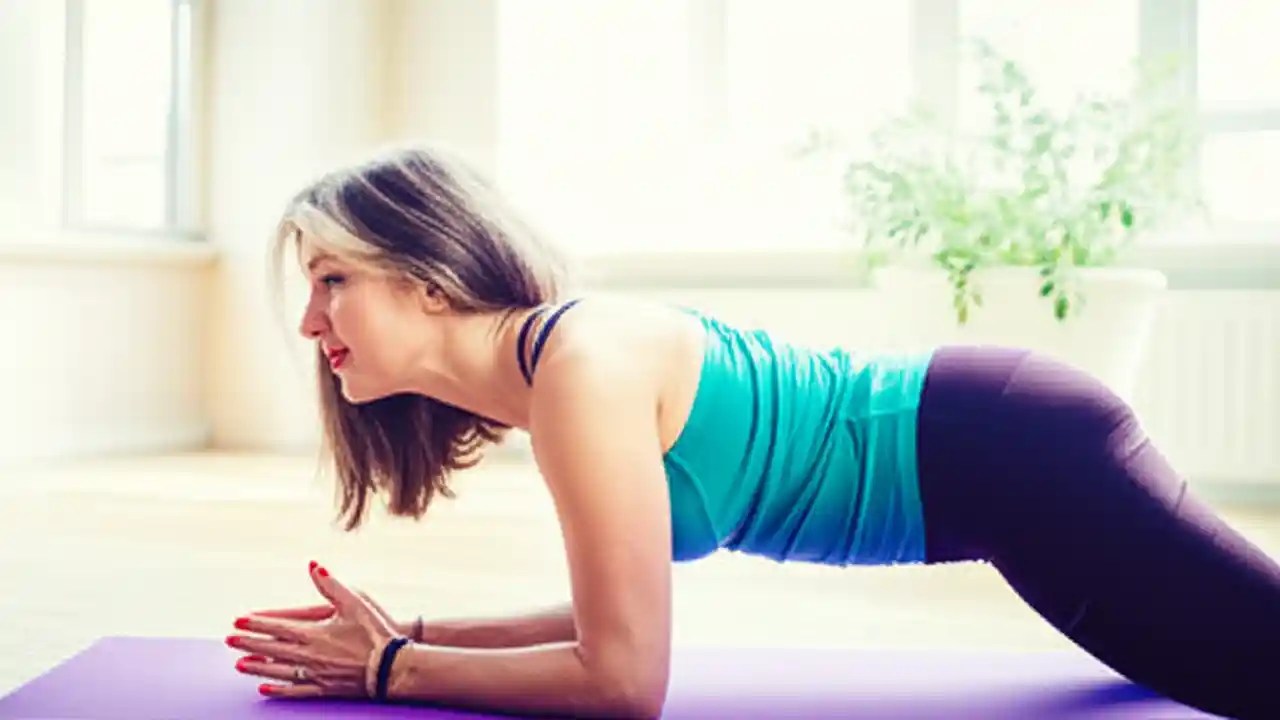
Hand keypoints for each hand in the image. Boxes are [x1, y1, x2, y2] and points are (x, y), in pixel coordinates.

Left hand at [227, 561, 399, 698]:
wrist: (393, 666)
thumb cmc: (377, 632)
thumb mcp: (356, 602)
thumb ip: (331, 584)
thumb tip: (313, 565)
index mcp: (314, 633)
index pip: (277, 627)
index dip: (256, 623)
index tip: (237, 620)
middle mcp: (310, 655)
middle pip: (272, 649)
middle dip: (249, 644)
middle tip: (229, 641)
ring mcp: (316, 674)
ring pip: (278, 671)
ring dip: (257, 667)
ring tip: (239, 665)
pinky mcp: (325, 688)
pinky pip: (295, 691)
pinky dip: (278, 690)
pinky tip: (264, 689)